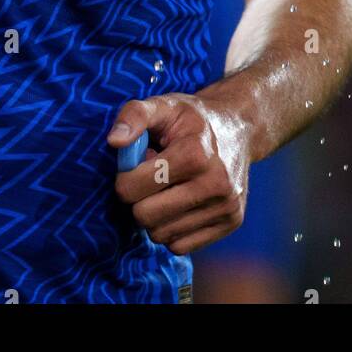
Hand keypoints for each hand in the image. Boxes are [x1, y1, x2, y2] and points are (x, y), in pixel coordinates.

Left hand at [108, 92, 251, 254]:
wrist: (238, 127)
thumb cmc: (192, 119)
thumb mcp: (163, 105)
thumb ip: (134, 115)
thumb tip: (114, 141)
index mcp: (195, 153)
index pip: (133, 188)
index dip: (125, 176)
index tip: (138, 162)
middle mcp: (215, 183)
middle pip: (145, 216)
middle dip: (138, 199)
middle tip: (152, 178)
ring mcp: (226, 206)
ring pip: (161, 236)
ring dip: (155, 216)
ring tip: (168, 189)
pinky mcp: (232, 223)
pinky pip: (180, 246)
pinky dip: (172, 229)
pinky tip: (180, 204)